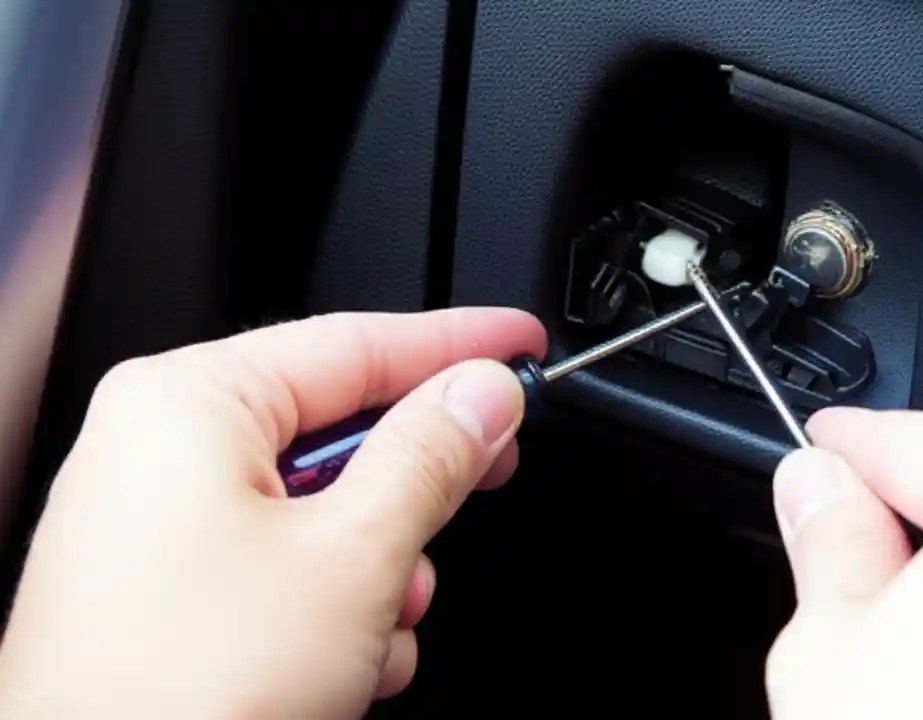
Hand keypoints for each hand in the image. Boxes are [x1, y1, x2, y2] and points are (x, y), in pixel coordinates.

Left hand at [0, 309, 545, 718]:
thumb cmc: (179, 694)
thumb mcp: (352, 558)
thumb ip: (430, 458)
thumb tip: (483, 395)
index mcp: (189, 406)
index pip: (357, 342)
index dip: (458, 343)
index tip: (520, 344)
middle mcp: (159, 453)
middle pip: (338, 428)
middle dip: (417, 480)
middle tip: (494, 468)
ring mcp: (157, 530)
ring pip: (320, 511)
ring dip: (379, 567)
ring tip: (382, 624)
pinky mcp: (169, 599)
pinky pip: (283, 568)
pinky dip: (334, 608)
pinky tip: (349, 664)